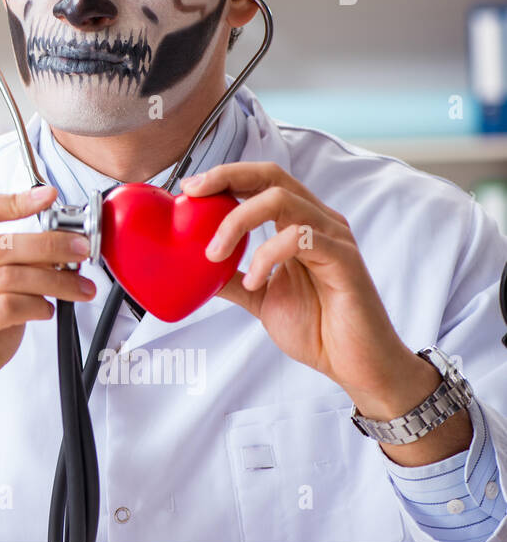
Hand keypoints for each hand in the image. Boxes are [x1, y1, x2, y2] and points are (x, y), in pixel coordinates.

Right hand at [0, 185, 94, 496]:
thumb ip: (7, 268)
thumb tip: (58, 246)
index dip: (14, 199)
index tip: (50, 196)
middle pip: (1, 244)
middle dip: (51, 243)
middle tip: (83, 249)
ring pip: (9, 276)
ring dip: (55, 280)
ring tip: (79, 288)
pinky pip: (7, 308)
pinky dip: (37, 306)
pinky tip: (48, 312)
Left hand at [181, 162, 424, 418]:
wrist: (353, 365)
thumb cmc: (316, 328)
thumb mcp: (259, 297)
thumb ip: (231, 277)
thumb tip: (193, 267)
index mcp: (300, 223)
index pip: (262, 181)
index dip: (226, 175)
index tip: (189, 189)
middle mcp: (319, 221)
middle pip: (272, 175)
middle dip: (228, 176)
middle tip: (194, 194)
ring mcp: (334, 237)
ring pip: (282, 199)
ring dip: (238, 221)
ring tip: (214, 254)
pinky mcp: (344, 260)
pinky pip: (300, 238)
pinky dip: (267, 255)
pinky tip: (255, 281)